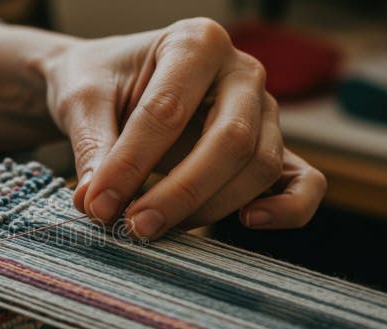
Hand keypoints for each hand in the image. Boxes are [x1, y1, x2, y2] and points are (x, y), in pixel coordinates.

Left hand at [39, 18, 325, 237]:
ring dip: (207, 208)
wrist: (113, 84)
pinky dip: (288, 209)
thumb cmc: (101, 83)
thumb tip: (96, 203)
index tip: (98, 204)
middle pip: (231, 141)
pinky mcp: (272, 149)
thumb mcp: (83, 102)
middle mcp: (241, 73)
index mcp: (195, 42)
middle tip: (134, 227)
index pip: (168, 111)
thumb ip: (93, 149)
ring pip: (258, 167)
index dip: (131, 164)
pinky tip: (247, 222)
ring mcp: (263, 111)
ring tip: (153, 228)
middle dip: (179, 193)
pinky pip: (304, 182)